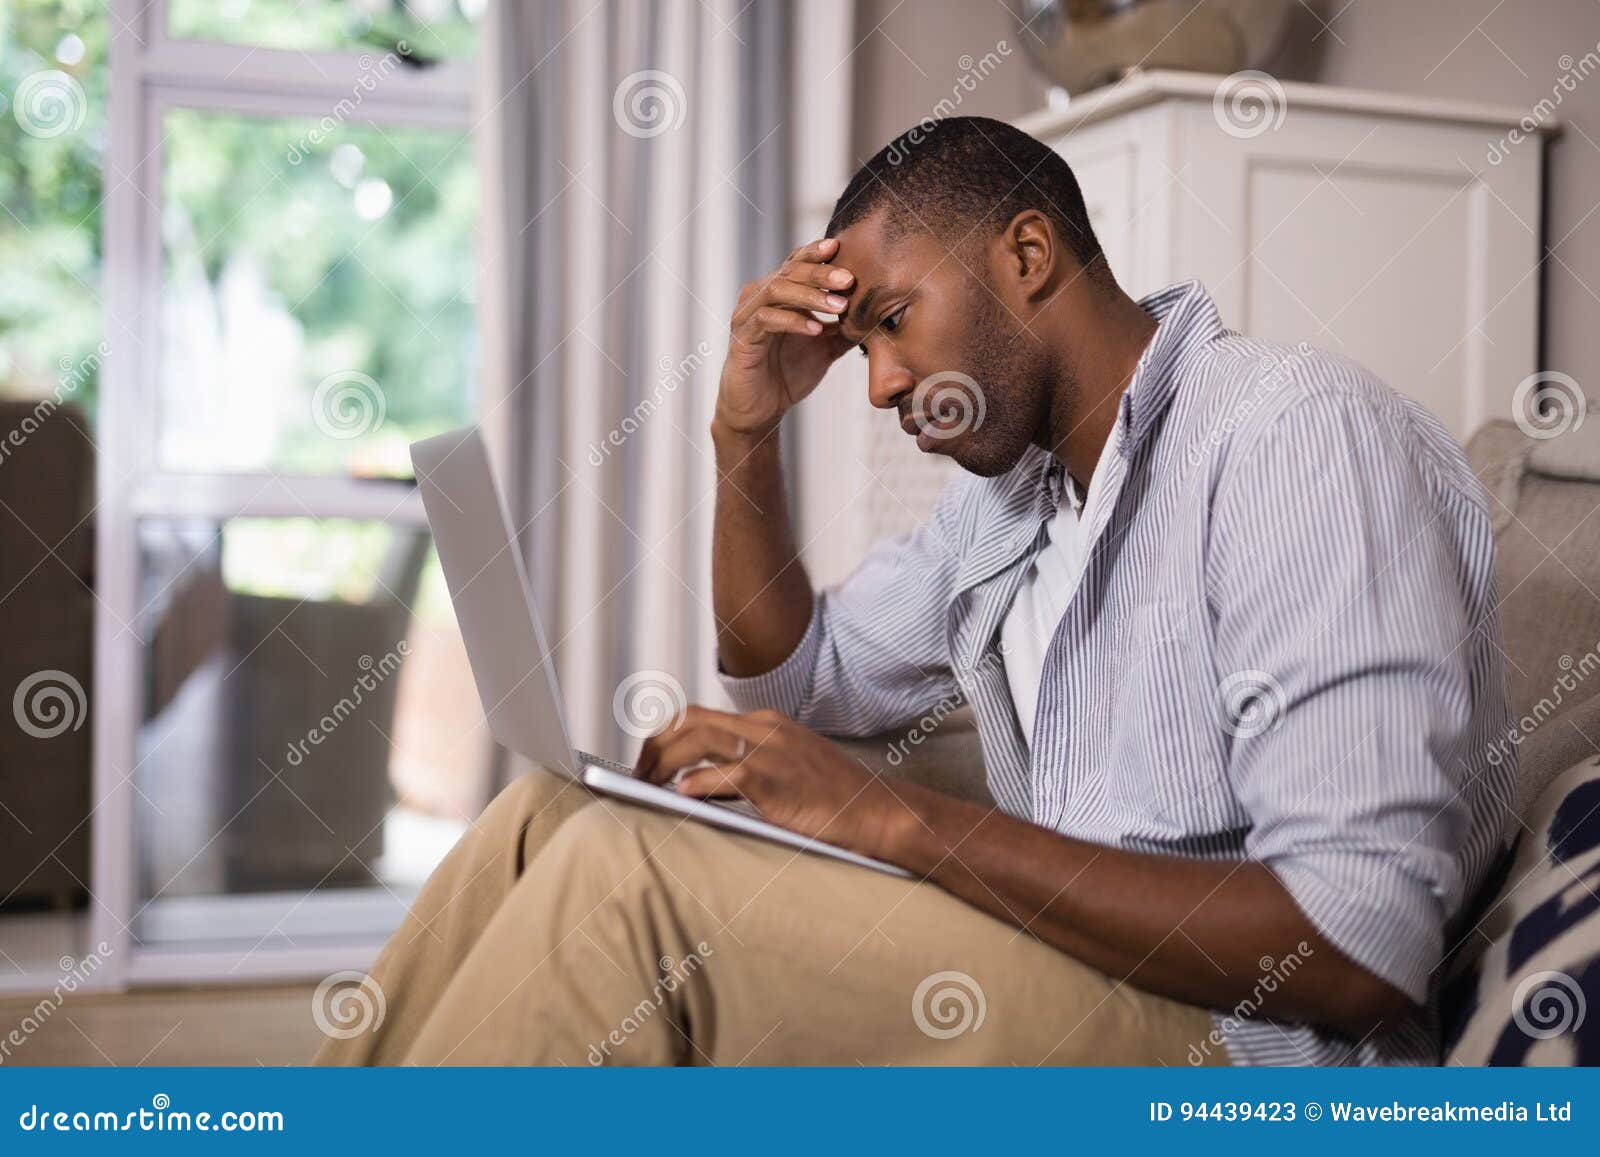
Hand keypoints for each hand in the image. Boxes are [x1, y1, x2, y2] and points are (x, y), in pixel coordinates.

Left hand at [635, 705, 918, 862]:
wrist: (876, 812)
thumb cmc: (834, 800)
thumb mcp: (785, 772)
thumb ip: (742, 771)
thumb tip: (694, 785)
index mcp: (766, 723)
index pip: (700, 716)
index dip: (666, 736)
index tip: (648, 761)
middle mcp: (764, 728)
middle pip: (690, 720)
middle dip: (655, 745)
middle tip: (636, 775)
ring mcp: (769, 751)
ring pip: (698, 739)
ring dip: (664, 762)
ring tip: (646, 786)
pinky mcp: (774, 779)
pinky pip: (722, 774)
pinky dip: (695, 785)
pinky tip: (682, 797)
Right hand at [715, 238, 856, 438]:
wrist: (760, 410)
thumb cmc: (787, 374)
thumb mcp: (825, 347)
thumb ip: (844, 328)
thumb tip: (878, 315)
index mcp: (777, 293)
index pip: (797, 263)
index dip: (817, 254)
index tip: (842, 247)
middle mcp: (758, 297)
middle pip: (789, 271)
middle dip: (821, 273)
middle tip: (849, 279)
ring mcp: (747, 315)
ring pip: (777, 290)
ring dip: (811, 296)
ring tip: (839, 306)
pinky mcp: (742, 337)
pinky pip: (767, 320)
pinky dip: (794, 321)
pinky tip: (816, 329)